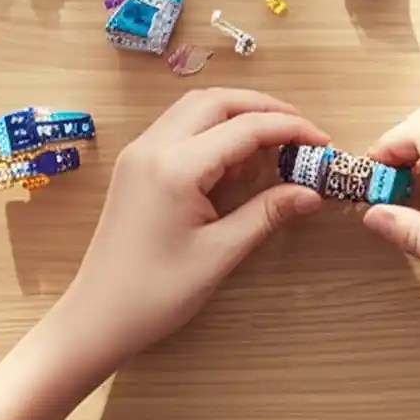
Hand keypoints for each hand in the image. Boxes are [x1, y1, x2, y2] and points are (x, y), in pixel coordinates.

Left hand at [56, 88, 328, 367]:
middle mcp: (153, 148)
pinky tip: (236, 161)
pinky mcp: (135, 166)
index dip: (290, 129)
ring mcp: (139, 153)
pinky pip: (180, 128)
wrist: (96, 318)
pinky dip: (214, 130)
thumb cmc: (155, 294)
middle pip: (218, 102)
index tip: (323, 142)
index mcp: (176, 168)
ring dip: (238, 115)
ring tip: (274, 144)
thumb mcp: (220, 253)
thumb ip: (267, 213)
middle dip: (265, 109)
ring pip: (197, 108)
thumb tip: (311, 192)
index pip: (245, 128)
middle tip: (303, 132)